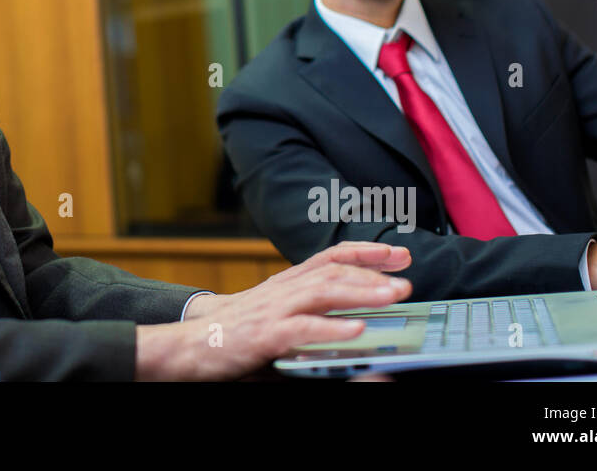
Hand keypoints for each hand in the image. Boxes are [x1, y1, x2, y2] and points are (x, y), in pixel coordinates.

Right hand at [137, 244, 412, 380]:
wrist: (189, 345)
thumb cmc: (236, 333)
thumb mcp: (276, 316)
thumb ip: (310, 315)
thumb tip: (353, 321)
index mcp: (287, 284)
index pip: (330, 257)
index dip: (365, 251)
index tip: (399, 252)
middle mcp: (282, 290)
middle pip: (332, 270)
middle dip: (372, 270)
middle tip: (407, 276)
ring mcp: (273, 310)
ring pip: (322, 293)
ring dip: (361, 292)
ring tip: (391, 296)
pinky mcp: (264, 335)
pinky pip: (302, 329)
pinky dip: (331, 329)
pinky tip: (357, 331)